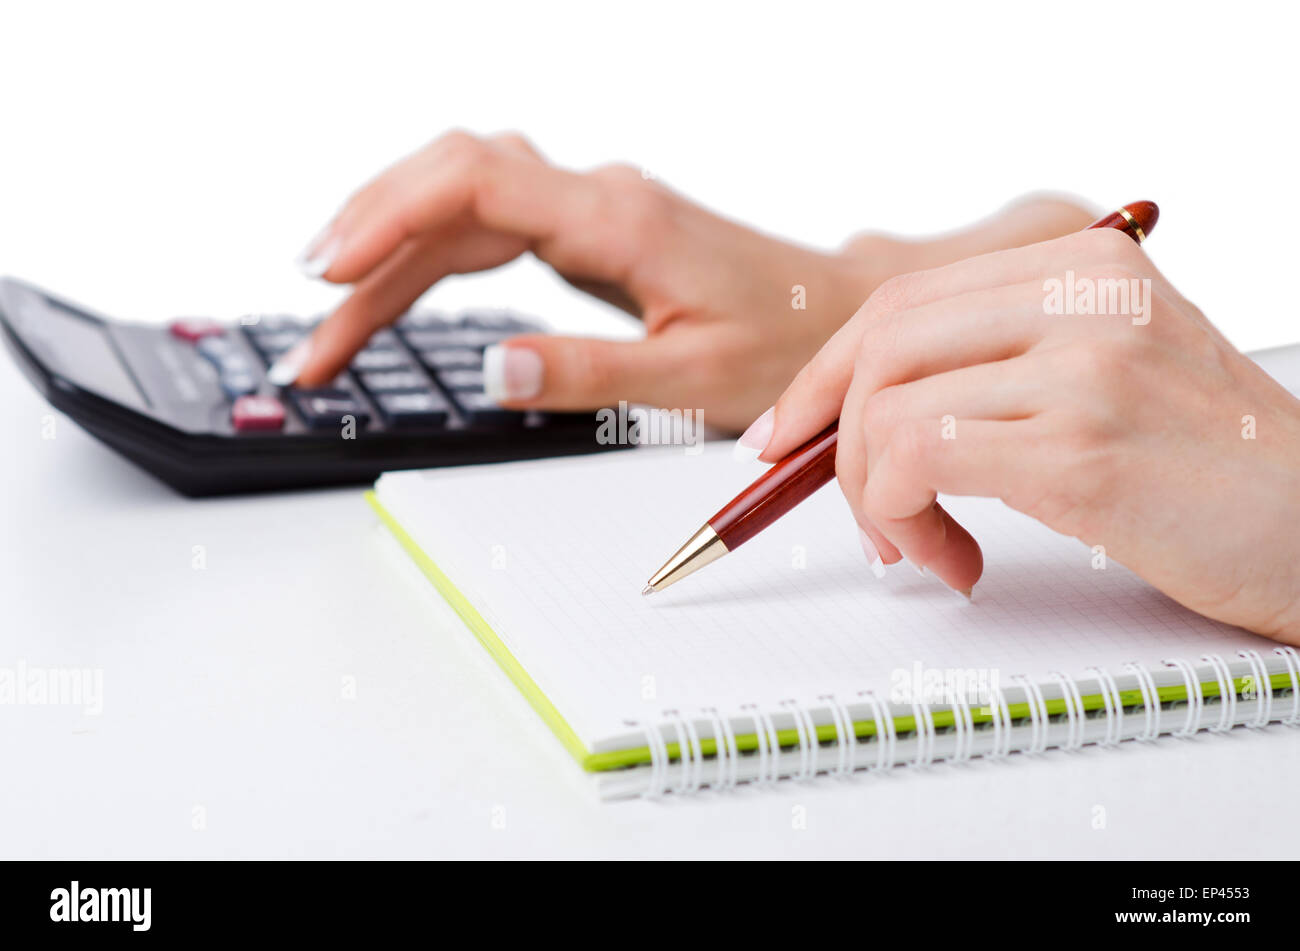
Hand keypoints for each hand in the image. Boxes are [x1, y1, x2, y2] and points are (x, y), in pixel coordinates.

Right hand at [282, 130, 1093, 430]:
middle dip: (366, 247)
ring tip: (334, 322)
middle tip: (315, 330)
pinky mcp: (589, 231)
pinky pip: (487, 225)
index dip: (387, 215)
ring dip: (388, 254)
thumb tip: (491, 370)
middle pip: (446, 187)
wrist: (838, 311)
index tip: (330, 269)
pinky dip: (431, 256)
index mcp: (615, 220)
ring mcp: (589, 209)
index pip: (472, 182)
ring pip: (458, 204)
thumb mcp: (689, 378)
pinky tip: (397, 288)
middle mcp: (595, 198)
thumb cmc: (785, 340)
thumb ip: (585, 372)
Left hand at [759, 228, 1299, 642]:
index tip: (787, 431)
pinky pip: (918, 461)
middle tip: (845, 503)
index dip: (826, 372)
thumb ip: (1003, 366)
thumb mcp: (1110, 376)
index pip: (904, 301)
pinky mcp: (1080, 448)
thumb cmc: (1211, 471)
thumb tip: (865, 413)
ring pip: (890, 406)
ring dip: (874, 496)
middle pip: (881, 342)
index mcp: (1085, 266)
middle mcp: (1084, 298)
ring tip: (917, 545)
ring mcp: (1084, 367)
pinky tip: (954, 561)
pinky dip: (907, 521)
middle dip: (831, 434)